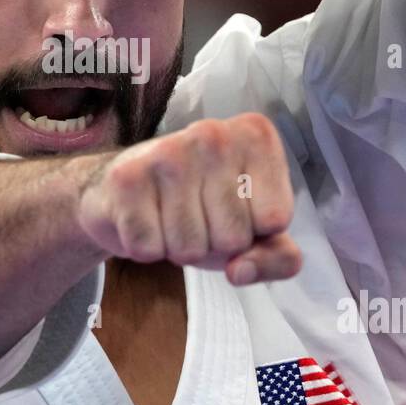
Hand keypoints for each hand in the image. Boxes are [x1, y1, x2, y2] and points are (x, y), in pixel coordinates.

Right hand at [76, 113, 301, 285]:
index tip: (234, 210)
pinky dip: (147, 249)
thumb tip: (240, 271)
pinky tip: (145, 220)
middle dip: (214, 243)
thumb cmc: (202, 206)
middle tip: (197, 216)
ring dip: (179, 248)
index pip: (275, 219)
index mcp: (256, 137)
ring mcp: (168, 152)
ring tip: (170, 218)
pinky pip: (149, 249)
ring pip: (191, 248)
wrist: (127, 189)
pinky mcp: (128, 177)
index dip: (254, 232)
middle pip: (234, 237)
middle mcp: (214, 133)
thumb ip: (278, 258)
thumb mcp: (255, 231)